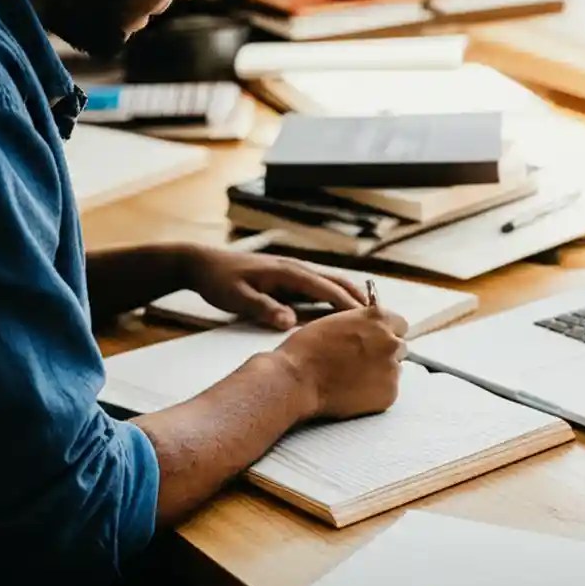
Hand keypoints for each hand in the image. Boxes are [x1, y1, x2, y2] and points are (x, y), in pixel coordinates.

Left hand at [184, 247, 366, 329]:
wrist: (201, 264)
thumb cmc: (218, 281)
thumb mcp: (236, 297)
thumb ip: (263, 308)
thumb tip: (289, 321)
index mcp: (288, 272)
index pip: (327, 288)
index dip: (349, 305)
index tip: (368, 321)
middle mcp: (296, 269)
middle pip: (337, 283)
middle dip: (361, 300)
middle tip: (383, 320)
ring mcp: (294, 273)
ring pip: (332, 284)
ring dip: (352, 298)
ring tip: (372, 318)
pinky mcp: (289, 280)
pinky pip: (320, 289)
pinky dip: (337, 299)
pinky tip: (344, 314)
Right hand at [272, 306, 409, 418]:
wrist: (297, 379)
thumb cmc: (308, 348)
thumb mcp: (338, 321)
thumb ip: (362, 324)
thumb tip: (374, 331)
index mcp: (379, 318)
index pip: (399, 324)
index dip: (386, 333)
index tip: (376, 341)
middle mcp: (391, 341)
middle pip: (399, 347)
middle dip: (384, 354)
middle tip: (361, 363)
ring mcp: (392, 369)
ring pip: (395, 370)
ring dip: (381, 373)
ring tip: (354, 379)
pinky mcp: (389, 393)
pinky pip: (388, 391)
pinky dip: (376, 393)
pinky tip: (354, 392)